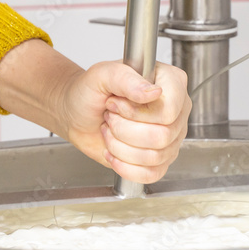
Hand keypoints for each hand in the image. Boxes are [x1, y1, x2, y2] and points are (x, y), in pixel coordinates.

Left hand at [0, 40, 190, 182]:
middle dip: (124, 130)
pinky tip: (115, 151)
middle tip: (109, 116)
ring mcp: (170, 136)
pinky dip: (127, 167)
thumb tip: (149, 88)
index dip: (139, 110)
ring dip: (122, 147)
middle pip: (163, 135)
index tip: (119, 101)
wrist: (73, 111)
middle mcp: (175, 110)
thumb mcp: (98, 75)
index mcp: (169, 82)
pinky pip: (153, 174)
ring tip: (110, 131)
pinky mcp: (159, 159)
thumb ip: (124, 76)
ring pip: (157, 156)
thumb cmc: (85, 90)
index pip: (173, 105)